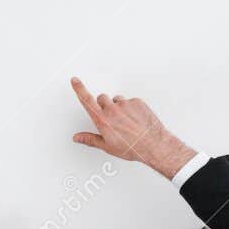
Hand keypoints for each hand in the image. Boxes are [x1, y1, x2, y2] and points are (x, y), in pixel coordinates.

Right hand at [69, 77, 192, 178]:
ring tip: (126, 121)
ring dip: (118, 107)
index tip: (75, 80)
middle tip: (111, 118)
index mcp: (103, 120)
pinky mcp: (137, 102)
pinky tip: (135, 119)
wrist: (153, 145)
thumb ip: (90, 139)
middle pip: (102, 98)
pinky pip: (130, 101)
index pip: (87, 100)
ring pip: (117, 100)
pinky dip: (131, 108)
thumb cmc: (132, 148)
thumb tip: (78, 138)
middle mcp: (112, 110)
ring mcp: (125, 105)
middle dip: (104, 105)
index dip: (79, 89)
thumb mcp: (108, 146)